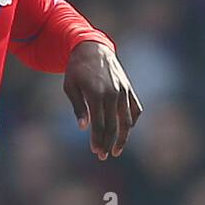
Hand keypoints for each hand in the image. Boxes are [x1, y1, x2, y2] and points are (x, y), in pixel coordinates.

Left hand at [64, 41, 142, 158]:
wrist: (92, 48)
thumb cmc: (76, 69)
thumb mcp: (70, 87)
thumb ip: (78, 107)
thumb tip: (83, 127)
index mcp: (96, 94)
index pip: (99, 125)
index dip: (98, 140)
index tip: (96, 151)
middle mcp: (113, 93)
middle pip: (113, 126)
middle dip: (108, 143)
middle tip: (103, 156)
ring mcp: (123, 91)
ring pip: (127, 120)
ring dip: (122, 137)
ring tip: (116, 150)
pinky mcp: (129, 88)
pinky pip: (135, 109)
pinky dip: (132, 121)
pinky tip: (126, 130)